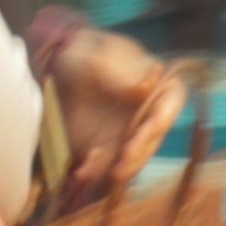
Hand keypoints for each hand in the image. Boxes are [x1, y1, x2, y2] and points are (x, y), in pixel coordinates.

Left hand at [49, 29, 186, 184]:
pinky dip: (94, 172)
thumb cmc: (82, 53)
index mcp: (156, 83)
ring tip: (100, 172)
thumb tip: (146, 88)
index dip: (163, 119)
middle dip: (139, 153)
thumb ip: (119, 69)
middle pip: (153, 138)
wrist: (53, 68)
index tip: (148, 130)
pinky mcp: (105, 150)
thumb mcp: (94, 54)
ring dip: (120, 169)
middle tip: (122, 162)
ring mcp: (128, 135)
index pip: (172, 102)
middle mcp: (147, 114)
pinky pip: (105, 167)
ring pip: (133, 159)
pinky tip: (80, 171)